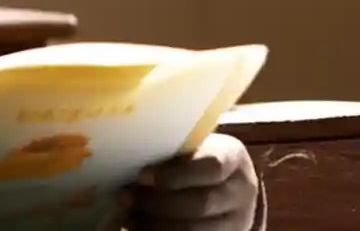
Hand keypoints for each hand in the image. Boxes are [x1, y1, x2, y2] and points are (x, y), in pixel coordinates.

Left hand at [124, 134, 258, 229]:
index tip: (141, 176)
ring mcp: (238, 220)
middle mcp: (242, 191)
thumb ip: (168, 152)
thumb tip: (128, 165)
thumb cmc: (195, 156)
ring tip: (128, 214)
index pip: (210, 167)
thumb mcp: (190, 145)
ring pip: (196, 230)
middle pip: (201, 204)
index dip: (174, 174)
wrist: (224, 182)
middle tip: (125, 198)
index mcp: (233, 157)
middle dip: (157, 203)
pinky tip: (139, 227)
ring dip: (156, 224)